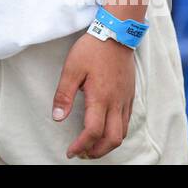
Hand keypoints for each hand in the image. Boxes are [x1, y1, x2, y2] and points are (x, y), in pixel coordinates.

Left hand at [52, 32, 136, 159]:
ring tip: (92, 145)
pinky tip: (105, 129)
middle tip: (82, 153)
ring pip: (122, 133)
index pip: (93, 132)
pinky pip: (127, 121)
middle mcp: (116, 103)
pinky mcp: (130, 95)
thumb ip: (64, 95)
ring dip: (107, 144)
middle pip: (112, 140)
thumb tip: (57, 117)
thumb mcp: (71, 69)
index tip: (70, 151)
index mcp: (100, 98)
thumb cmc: (92, 50)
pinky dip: (116, 132)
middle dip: (97, 151)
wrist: (116, 34)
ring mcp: (125, 100)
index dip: (81, 145)